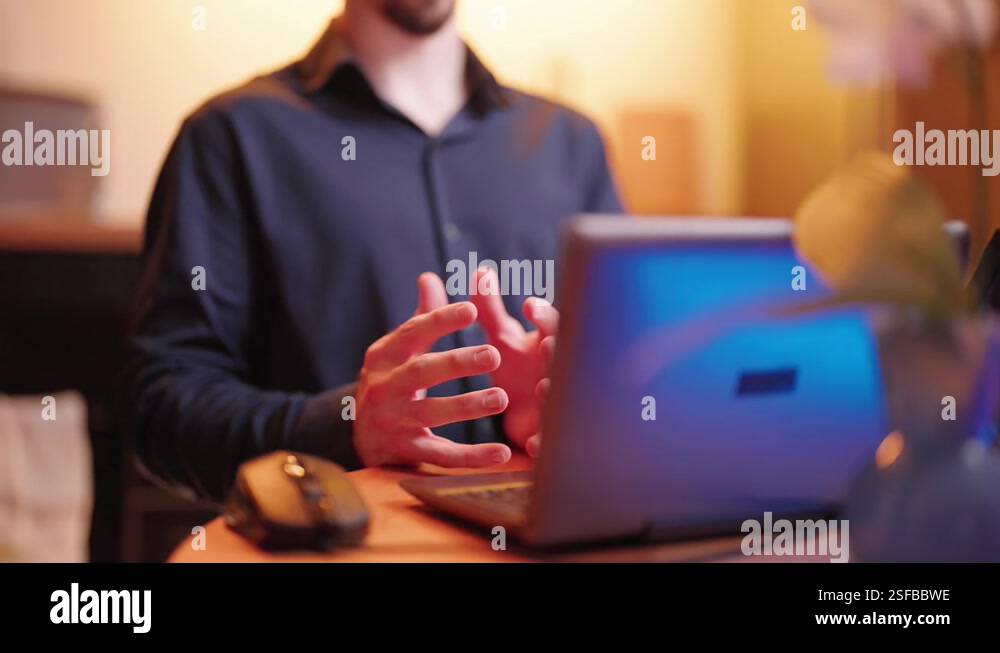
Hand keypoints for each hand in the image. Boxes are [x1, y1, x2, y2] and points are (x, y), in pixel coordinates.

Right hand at [353, 273, 511, 467]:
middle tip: (493, 354)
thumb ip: (420, 318)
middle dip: (457, 363)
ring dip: (467, 406)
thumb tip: (429, 278)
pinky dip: (472, 457)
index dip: (440, 320)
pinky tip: (501, 453)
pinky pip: (442, 455)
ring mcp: (392, 422)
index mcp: (383, 356)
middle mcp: (383, 388)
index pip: (413, 333)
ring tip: (501, 398)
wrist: (360, 435)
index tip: (472, 310)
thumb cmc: (390, 383)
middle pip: (421, 372)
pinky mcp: (406, 453)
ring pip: (431, 413)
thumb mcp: (398, 351)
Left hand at [470, 267, 557, 457]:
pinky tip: (533, 443)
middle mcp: (559, 369)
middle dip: (557, 348)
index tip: (530, 305)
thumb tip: (481, 271)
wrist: (527, 415)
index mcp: (547, 343)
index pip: (552, 323)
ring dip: (554, 389)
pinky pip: (552, 438)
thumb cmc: (516, 367)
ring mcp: (561, 400)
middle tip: (547, 342)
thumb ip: (490, 309)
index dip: (544, 314)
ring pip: (563, 393)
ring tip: (543, 386)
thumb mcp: (503, 338)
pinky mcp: (553, 433)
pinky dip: (544, 441)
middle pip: (564, 354)